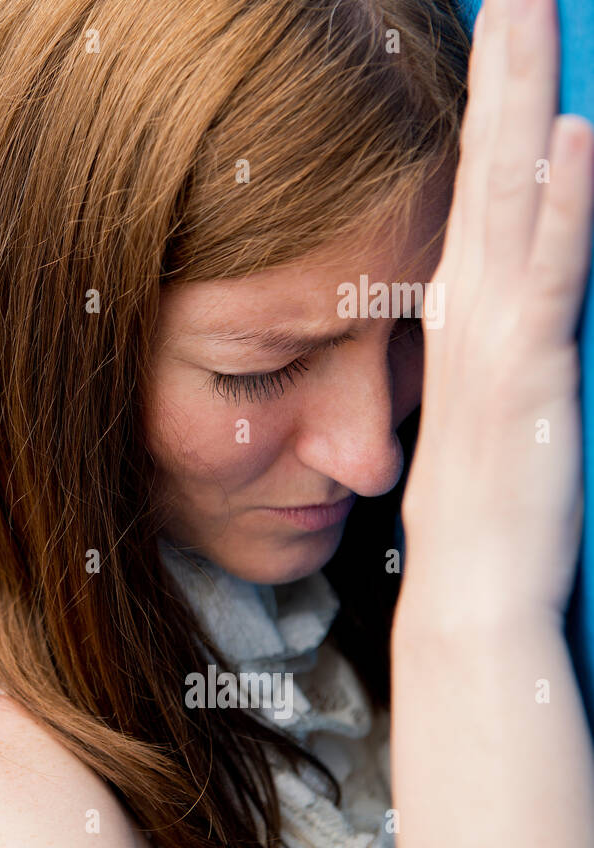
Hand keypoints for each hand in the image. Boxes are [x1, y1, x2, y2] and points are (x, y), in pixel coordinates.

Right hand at [401, 0, 593, 622]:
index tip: (502, 40)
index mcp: (466, 317)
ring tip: (526, 11)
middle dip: (498, 71)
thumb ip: (509, 339)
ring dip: (518, 101)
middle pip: (484, 170)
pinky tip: (575, 137)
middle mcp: (470, 313)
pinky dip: (563, 204)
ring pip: (508, 197)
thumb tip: (524, 291)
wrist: (470, 596)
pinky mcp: (526, 375)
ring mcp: (492, 339)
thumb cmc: (489, 511)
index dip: (489, 113)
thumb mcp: (499, 412)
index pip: (479, 194)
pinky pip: (549, 276)